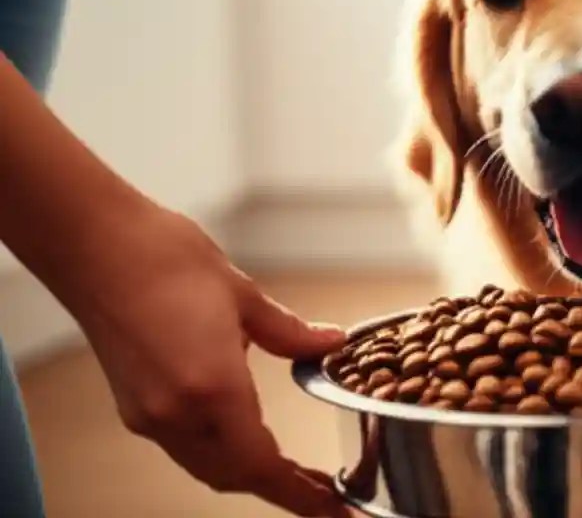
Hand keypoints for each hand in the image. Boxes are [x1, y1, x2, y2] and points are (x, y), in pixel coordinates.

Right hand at [63, 205, 348, 515]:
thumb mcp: (243, 295)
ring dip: (251, 474)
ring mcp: (147, 413)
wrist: (93, 244)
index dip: (301, 493)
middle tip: (326, 494)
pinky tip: (249, 438)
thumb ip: (290, 333)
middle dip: (282, 489)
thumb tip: (332, 345)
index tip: (335, 511)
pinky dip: (223, 453)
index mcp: (211, 387)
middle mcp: (174, 413)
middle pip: (235, 475)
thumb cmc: (164, 257)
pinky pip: (186, 446)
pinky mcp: (133, 403)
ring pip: (208, 466)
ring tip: (295, 474)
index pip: (261, 463)